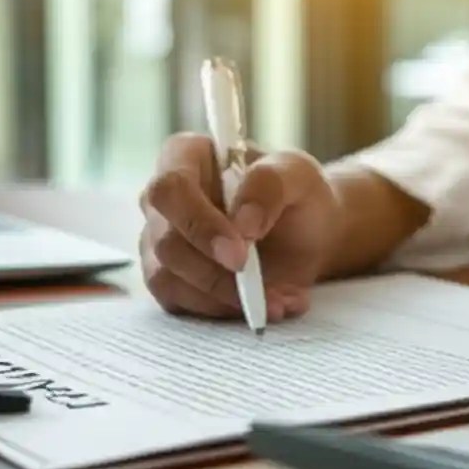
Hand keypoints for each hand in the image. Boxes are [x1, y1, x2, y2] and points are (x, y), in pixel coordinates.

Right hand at [139, 133, 341, 320]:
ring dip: (225, 299)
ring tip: (280, 300)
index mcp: (185, 157)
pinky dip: (224, 311)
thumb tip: (242, 224)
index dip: (199, 224)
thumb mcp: (298, 175)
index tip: (240, 254)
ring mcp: (161, 241)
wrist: (308, 235)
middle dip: (215, 273)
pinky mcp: (170, 278)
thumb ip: (270, 186)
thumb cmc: (297, 194)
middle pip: (166, 242)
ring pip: (167, 278)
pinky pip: (180, 302)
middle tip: (265, 290)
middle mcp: (164, 200)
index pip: (170, 188)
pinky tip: (267, 306)